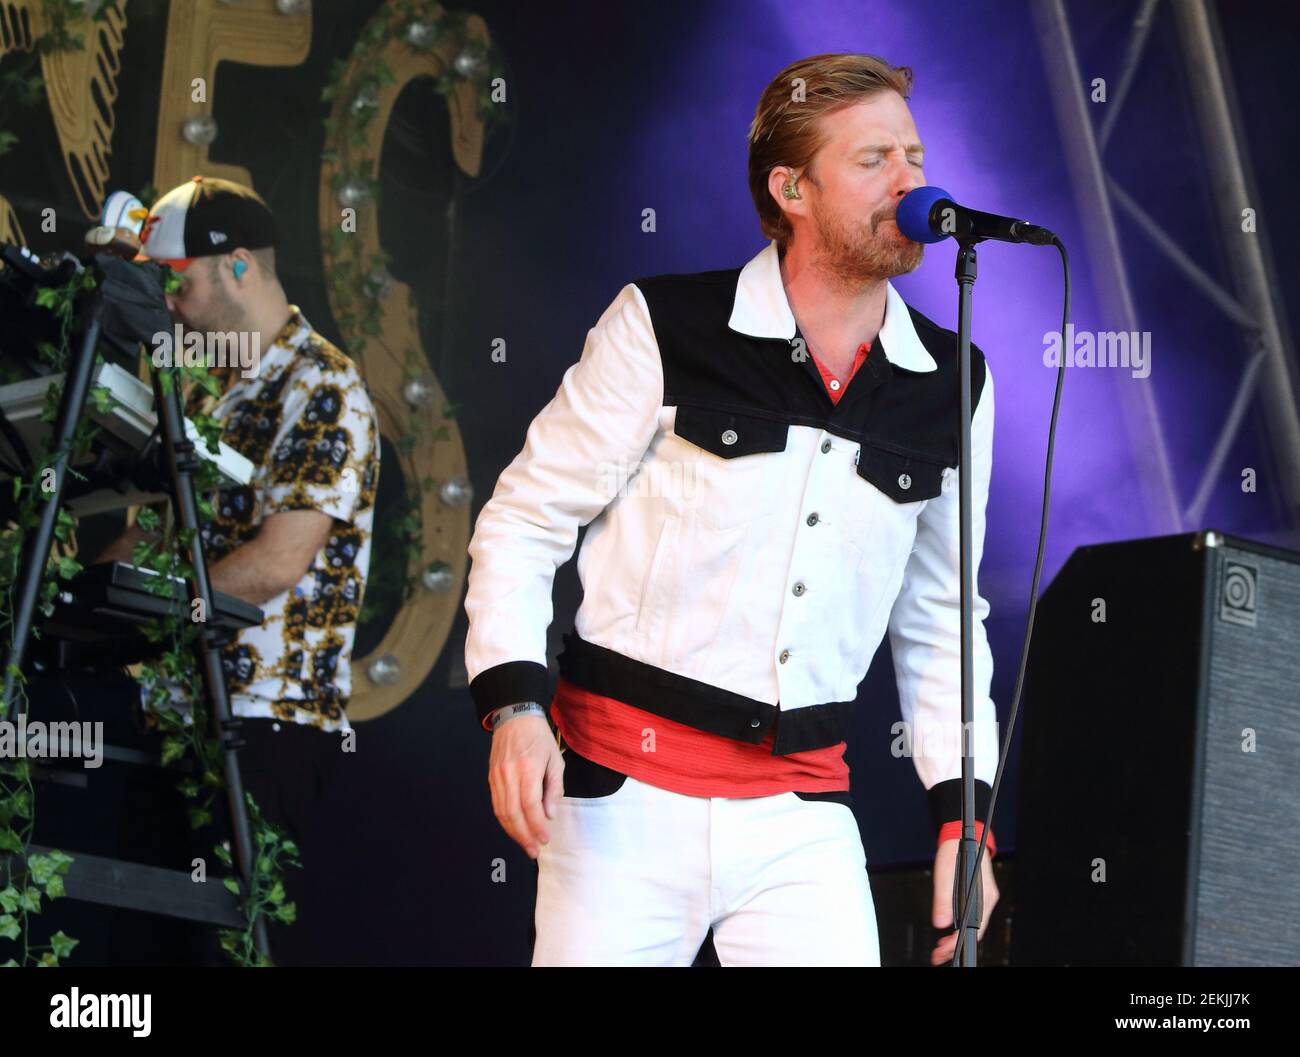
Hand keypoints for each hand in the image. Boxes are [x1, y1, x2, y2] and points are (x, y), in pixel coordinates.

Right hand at [487, 714, 563, 858]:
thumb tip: (549, 815)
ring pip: (502, 812)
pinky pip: (496, 805)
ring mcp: (497, 777)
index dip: (537, 825)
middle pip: (513, 812)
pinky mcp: (491, 778)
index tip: (545, 839)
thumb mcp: (555, 759)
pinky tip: (514, 829)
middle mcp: (509, 774)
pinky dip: (505, 821)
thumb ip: (553, 788)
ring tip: (525, 845)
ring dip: (513, 832)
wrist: (514, 717)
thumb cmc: (539, 738)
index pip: (530, 804)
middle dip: (524, 835)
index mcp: (528, 768)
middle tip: (534, 850)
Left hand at [930, 836, 998, 964]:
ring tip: (940, 948)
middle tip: (938, 955)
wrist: (962, 834)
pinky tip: (949, 932)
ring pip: (973, 926)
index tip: (945, 951)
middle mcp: (987, 899)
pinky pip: (971, 917)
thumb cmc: (956, 850)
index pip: (974, 929)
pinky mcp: (978, 896)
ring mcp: (983, 898)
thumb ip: (943, 899)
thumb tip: (940, 922)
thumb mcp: (944, 872)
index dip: (958, 943)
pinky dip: (960, 928)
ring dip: (956, 939)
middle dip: (955, 946)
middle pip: (974, 931)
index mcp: (983, 895)